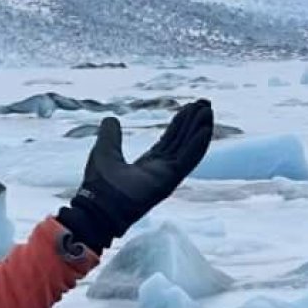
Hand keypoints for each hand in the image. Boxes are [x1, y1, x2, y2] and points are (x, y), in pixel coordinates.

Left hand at [56, 100, 214, 250]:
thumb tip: (111, 118)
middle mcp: (162, 170)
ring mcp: (167, 176)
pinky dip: (197, 144)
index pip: (170, 140)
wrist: (99, 205)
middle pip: (182, 141)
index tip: (190, 107)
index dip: (180, 124)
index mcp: (149, 165)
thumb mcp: (105, 150)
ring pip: (188, 148)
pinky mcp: (169, 180)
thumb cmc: (99, 184)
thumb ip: (110, 134)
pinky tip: (205, 129)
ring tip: (208, 110)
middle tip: (205, 103)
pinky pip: (187, 159)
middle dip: (193, 122)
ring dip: (199, 129)